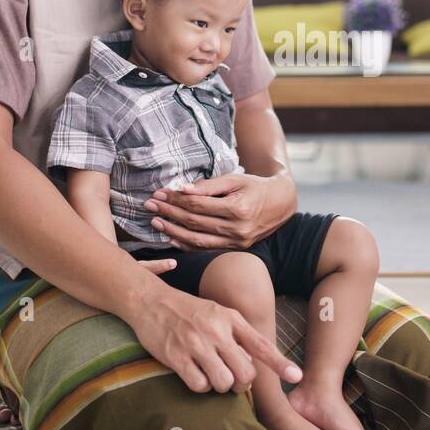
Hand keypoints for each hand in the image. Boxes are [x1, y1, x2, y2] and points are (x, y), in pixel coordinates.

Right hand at [129, 284, 303, 393]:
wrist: (152, 301)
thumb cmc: (190, 311)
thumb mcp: (219, 313)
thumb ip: (237, 335)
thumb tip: (254, 363)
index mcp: (231, 319)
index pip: (260, 344)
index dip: (280, 363)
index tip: (296, 377)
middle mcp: (217, 331)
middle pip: (245, 373)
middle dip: (241, 383)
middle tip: (232, 379)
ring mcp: (196, 344)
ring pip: (224, 383)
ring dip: (220, 386)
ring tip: (212, 375)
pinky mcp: (176, 357)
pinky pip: (200, 385)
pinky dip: (201, 386)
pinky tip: (195, 375)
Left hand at [142, 170, 295, 250]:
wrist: (280, 203)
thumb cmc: (255, 187)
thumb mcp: (234, 179)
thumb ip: (208, 186)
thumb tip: (181, 189)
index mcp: (237, 209)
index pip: (198, 205)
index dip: (176, 199)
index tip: (159, 193)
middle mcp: (237, 229)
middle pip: (195, 222)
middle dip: (169, 213)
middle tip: (150, 205)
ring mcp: (236, 242)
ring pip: (197, 239)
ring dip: (173, 231)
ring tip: (156, 222)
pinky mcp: (235, 249)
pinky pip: (206, 249)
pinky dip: (187, 245)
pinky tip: (172, 238)